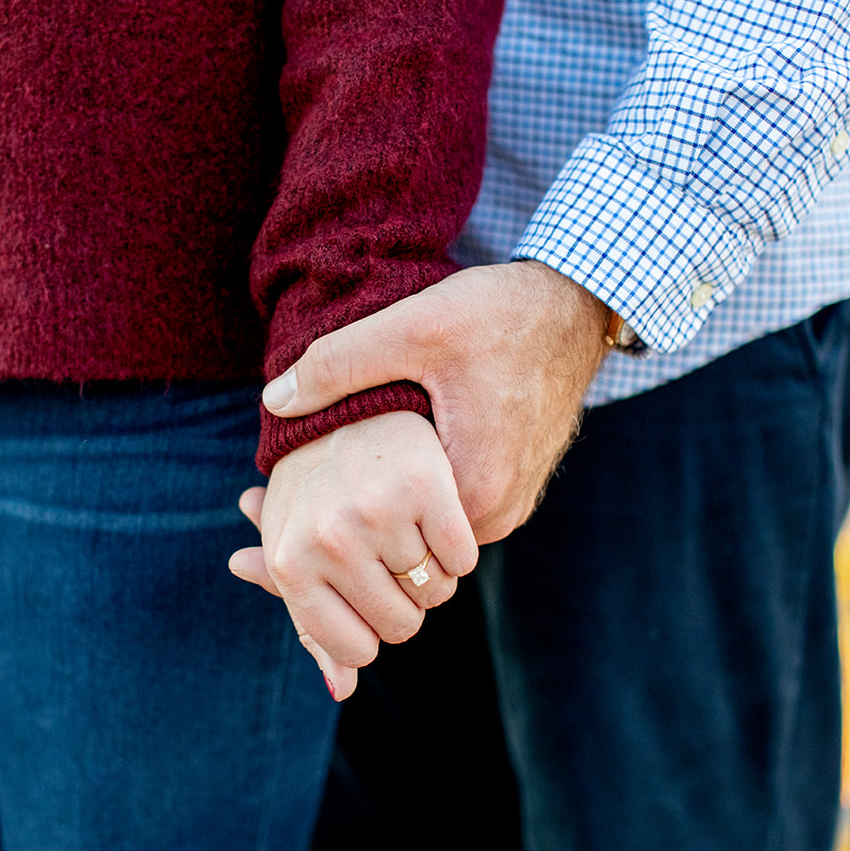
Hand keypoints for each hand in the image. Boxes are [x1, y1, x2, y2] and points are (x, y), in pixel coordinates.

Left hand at [228, 411, 476, 699]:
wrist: (350, 399)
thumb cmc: (317, 486)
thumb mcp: (296, 549)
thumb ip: (313, 620)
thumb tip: (342, 688)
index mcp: (292, 563)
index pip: (354, 649)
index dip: (371, 634)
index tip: (368, 596)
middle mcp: (330, 540)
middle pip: (401, 626)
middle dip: (405, 603)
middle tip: (390, 557)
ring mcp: (377, 512)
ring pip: (437, 594)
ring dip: (434, 574)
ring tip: (410, 531)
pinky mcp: (425, 483)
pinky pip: (464, 558)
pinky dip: (459, 548)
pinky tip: (435, 516)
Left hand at [260, 260, 611, 542]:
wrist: (576, 307)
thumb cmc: (501, 314)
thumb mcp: (414, 326)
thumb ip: (340, 364)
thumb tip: (273, 401)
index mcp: (473, 488)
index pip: (384, 541)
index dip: (329, 523)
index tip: (279, 506)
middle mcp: (498, 514)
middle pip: (402, 544)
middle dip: (348, 524)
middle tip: (285, 494)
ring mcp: (509, 507)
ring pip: (424, 531)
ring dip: (382, 510)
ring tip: (325, 480)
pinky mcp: (513, 490)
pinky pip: (447, 513)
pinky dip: (411, 499)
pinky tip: (376, 468)